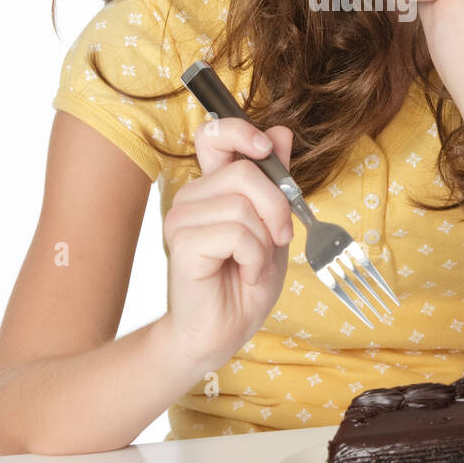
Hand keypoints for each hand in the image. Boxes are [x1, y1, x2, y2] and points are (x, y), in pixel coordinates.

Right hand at [163, 117, 295, 375]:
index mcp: (212, 187)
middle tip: (278, 239)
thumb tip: (281, 132)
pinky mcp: (183, 243)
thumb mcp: (274, 226)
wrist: (224, 331)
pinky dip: (254, 259)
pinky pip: (237, 234)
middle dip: (277, 208)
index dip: (240, 131)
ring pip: (244, 205)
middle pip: (245, 171)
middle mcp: (192, 196)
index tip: (265, 150)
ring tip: (253, 265)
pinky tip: (243, 274)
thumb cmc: (245, 281)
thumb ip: (276, 181)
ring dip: (264, 242)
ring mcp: (182, 218)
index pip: (214, 135)